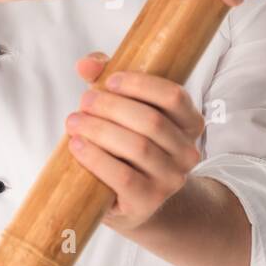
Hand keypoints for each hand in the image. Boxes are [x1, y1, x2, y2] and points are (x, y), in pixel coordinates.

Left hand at [65, 51, 206, 233]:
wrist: (135, 200)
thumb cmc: (128, 145)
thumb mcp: (126, 111)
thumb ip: (108, 81)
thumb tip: (85, 64)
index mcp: (190, 123)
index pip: (174, 96)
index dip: (140, 84)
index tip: (109, 80)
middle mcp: (188, 152)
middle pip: (151, 121)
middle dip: (112, 107)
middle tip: (85, 101)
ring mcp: (171, 180)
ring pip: (137, 147)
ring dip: (99, 130)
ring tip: (74, 121)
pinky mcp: (147, 201)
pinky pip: (123, 176)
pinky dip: (96, 157)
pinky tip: (76, 145)